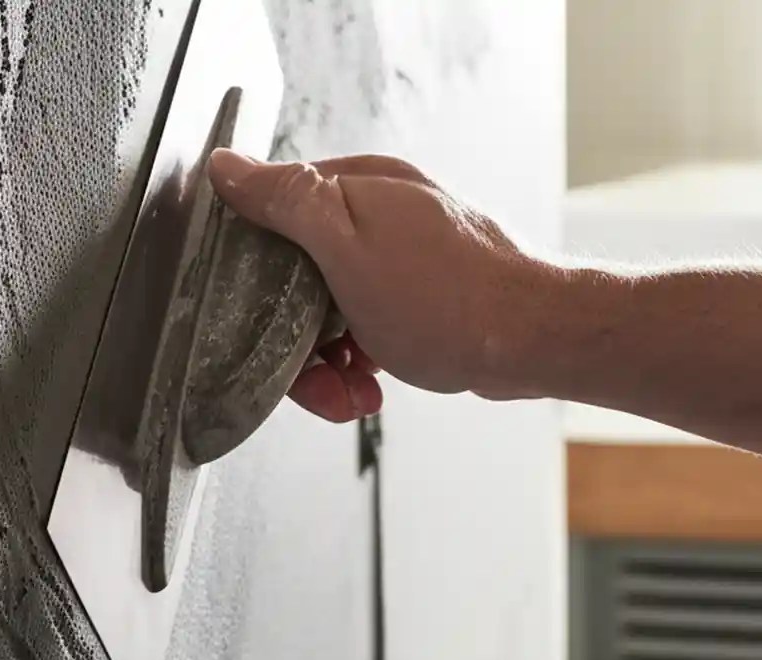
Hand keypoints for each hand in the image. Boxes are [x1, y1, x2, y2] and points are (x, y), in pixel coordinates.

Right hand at [208, 150, 562, 421]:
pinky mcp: (417, 291)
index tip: (256, 318)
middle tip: (314, 375)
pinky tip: (369, 386)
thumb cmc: (448, 299)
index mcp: (353, 186)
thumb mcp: (345, 246)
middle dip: (294, 334)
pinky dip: (359, 361)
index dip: (252, 273)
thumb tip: (228, 165)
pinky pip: (364, 325)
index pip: (270, 217)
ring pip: (328, 308)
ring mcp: (398, 253)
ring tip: (349, 394)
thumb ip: (284, 201)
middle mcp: (375, 212)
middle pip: (296, 273)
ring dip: (328, 360)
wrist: (533, 339)